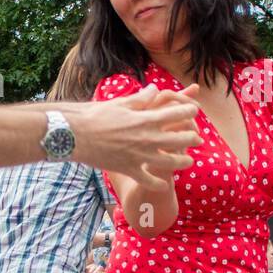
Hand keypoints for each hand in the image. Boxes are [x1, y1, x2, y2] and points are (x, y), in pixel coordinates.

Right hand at [71, 84, 201, 188]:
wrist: (75, 135)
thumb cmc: (96, 115)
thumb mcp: (121, 103)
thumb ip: (142, 98)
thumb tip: (155, 89)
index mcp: (147, 118)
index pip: (179, 113)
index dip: (190, 110)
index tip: (193, 110)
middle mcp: (148, 138)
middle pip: (182, 139)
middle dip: (192, 138)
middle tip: (197, 138)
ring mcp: (140, 155)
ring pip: (171, 162)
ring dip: (183, 161)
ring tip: (188, 161)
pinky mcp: (129, 169)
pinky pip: (149, 180)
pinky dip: (158, 183)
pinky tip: (163, 183)